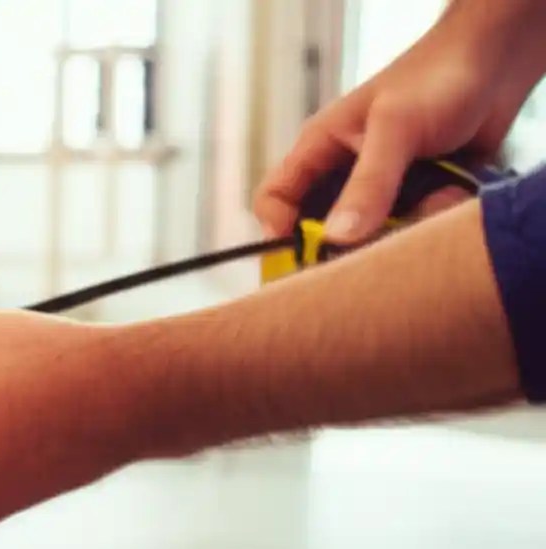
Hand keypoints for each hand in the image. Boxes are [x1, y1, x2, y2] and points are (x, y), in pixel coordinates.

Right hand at [253, 17, 537, 243]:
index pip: (277, 197)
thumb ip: (368, 184)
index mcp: (320, 149)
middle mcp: (345, 174)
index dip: (278, 230)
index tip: (300, 258)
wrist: (497, 65)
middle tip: (377, 245)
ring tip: (434, 197)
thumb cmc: (435, 79)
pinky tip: (454, 192)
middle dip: (353, 241)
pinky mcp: (418, 198)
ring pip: (376, 235)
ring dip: (406, 225)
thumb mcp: (395, 129)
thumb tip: (337, 239)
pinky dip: (436, 215)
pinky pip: (416, 228)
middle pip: (325, 229)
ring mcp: (382, 189)